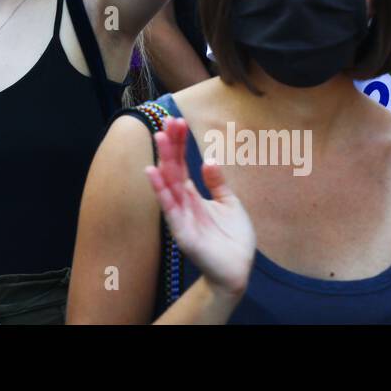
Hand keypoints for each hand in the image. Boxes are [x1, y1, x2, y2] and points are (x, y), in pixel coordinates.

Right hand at [146, 116, 255, 297]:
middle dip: (170, 144)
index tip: (177, 121)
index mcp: (192, 195)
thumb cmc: (233, 239)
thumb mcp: (229, 203)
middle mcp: (182, 202)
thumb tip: (208, 159)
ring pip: (168, 183)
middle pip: (173, 168)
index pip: (182, 163)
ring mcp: (180, 215)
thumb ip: (217, 182)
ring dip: (163, 159)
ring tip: (159, 137)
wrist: (238, 270)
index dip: (179, 143)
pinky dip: (160, 189)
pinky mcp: (182, 231)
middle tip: (167, 121)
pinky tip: (152, 171)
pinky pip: (169, 207)